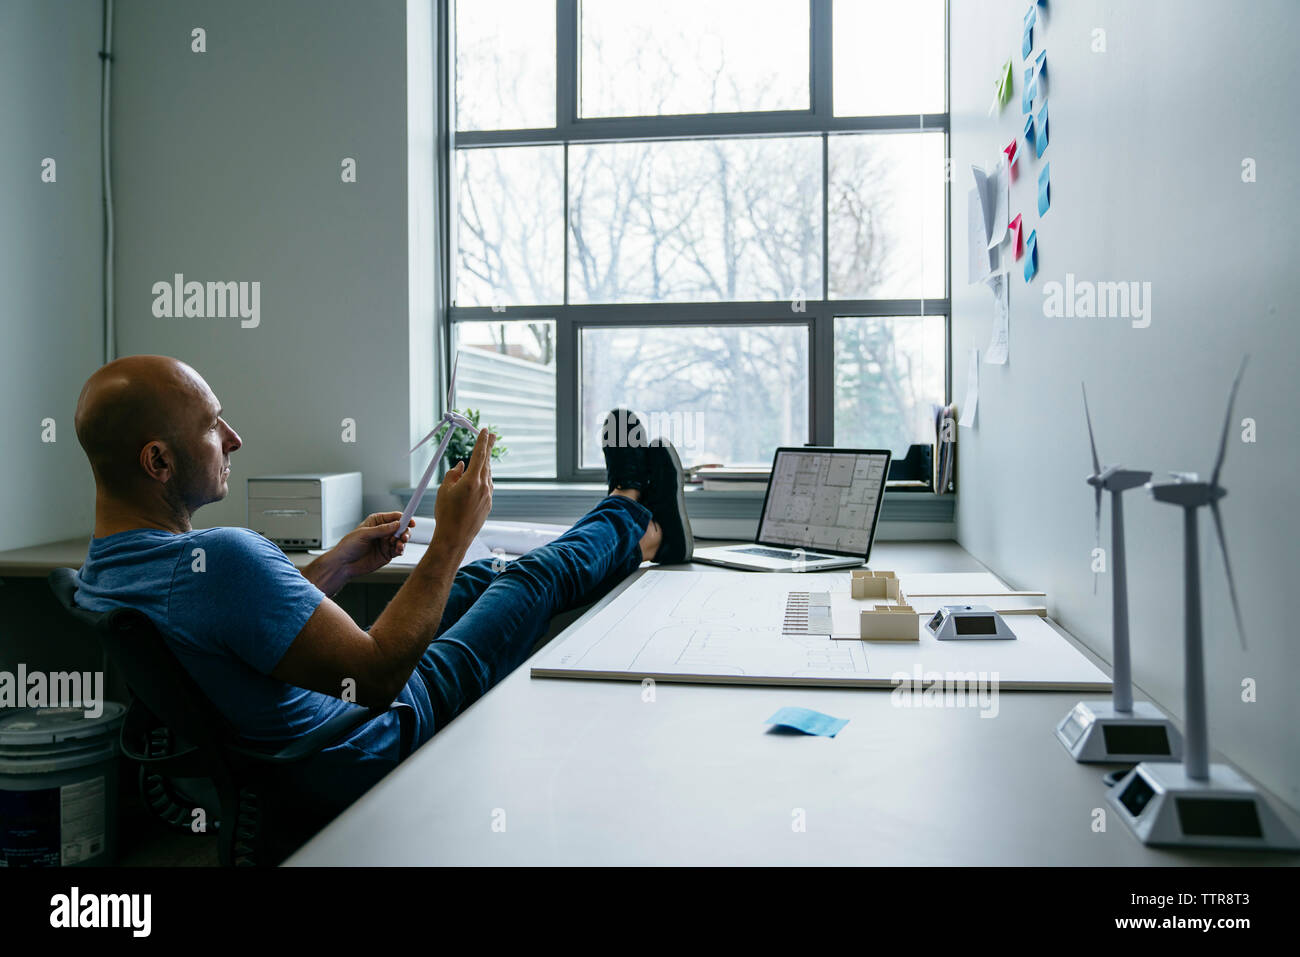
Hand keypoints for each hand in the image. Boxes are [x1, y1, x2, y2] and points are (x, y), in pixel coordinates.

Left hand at [329, 511, 415, 580]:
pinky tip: (398, 550)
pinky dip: (401, 549)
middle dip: (405, 531)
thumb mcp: (364, 534)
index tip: (410, 521)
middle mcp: (382, 531)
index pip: (394, 517)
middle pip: (401, 528)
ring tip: (399, 544)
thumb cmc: (348, 546)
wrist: (344, 564)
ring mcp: (385, 543)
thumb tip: (396, 524)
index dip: (403, 518)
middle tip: (403, 536)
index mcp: (376, 522)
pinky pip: (398, 550)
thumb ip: (381, 530)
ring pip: (401, 539)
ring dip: (403, 541)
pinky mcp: (387, 554)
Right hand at [432, 429, 494, 554]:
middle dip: (488, 447)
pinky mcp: (489, 504)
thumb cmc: (446, 514)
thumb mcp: (444, 490)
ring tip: (480, 457)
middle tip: (493, 434)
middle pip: (487, 462)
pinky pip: (486, 486)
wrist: (455, 537)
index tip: (485, 431)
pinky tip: (477, 479)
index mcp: (472, 480)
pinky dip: (482, 479)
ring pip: (487, 475)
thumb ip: (454, 474)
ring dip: (483, 465)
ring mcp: (488, 496)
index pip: (479, 455)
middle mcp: (484, 486)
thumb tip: (462, 465)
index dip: (482, 441)